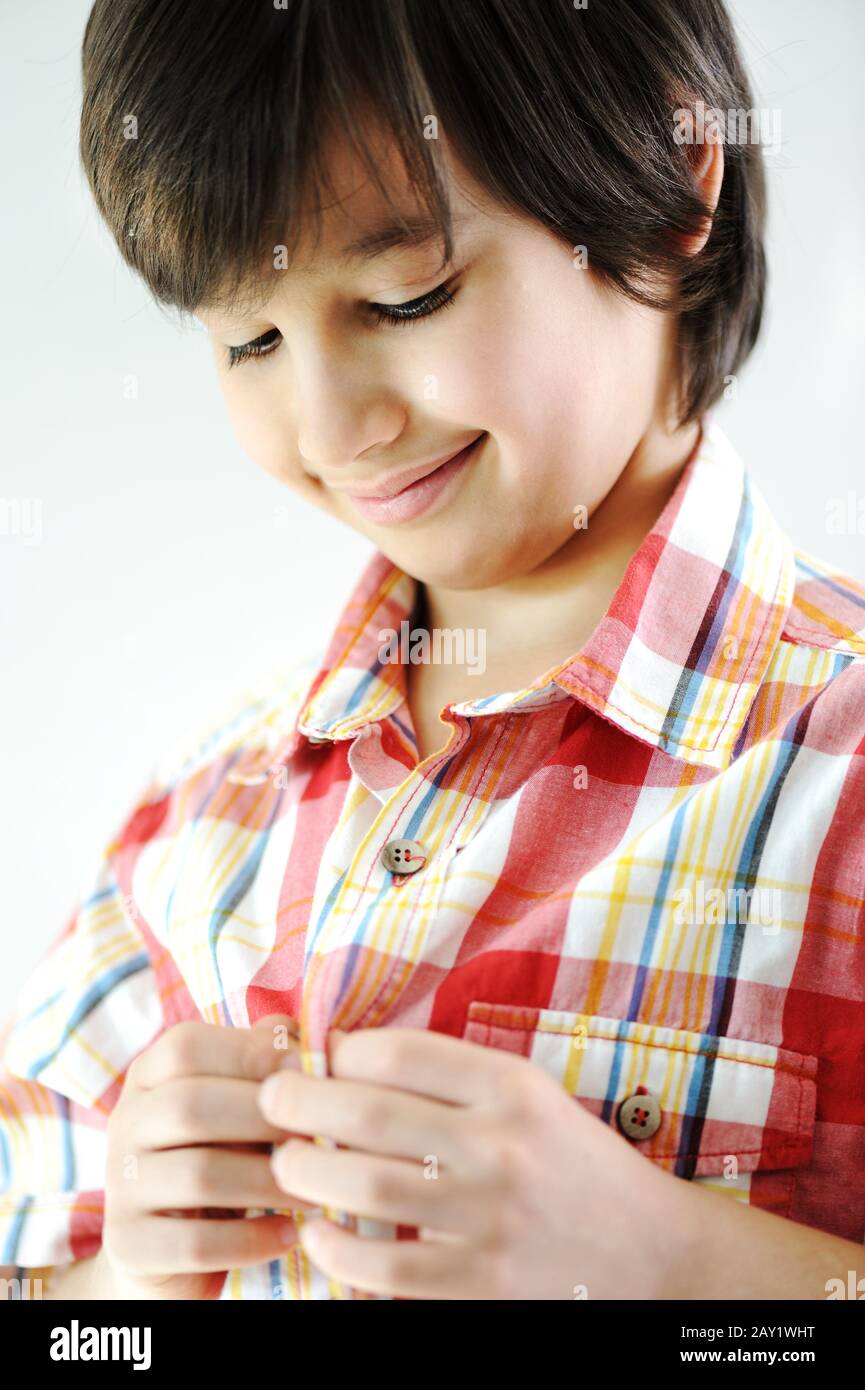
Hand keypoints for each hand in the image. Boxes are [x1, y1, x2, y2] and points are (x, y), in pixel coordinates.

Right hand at [101, 1014, 318, 1299]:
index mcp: (150, 1075)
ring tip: (314, 1192)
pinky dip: (251, 1240)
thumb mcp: (240, 1102)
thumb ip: (264, 1064)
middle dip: (265, 1120)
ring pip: (198, 1175)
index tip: (305, 1074)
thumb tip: (303, 1035)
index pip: (186, 1047)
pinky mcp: (128, 1245)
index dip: (250, 1054)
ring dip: (269, 1183)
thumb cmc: (223, 1154)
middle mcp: (126, 1122)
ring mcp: (120, 1185)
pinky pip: (196, 1243)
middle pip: (190, 1105)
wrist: (173, 1247)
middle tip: (319, 1139)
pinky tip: (288, 1235)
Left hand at [258, 1026, 684, 1298]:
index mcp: (512, 1088)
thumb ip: (452, 1074)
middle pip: (369, 1112)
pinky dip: (337, 1249)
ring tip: (284, 1165)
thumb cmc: (573, 1163)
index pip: (401, 1052)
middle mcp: (500, 1147)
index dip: (342, 1050)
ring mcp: (489, 1220)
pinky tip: (319, 1234)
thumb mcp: (532, 1095)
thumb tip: (346, 1052)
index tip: (319, 1058)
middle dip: (299, 1102)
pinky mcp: (481, 1286)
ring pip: (364, 1186)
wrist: (653, 1255)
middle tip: (270, 1101)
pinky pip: (384, 1269)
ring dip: (304, 1171)